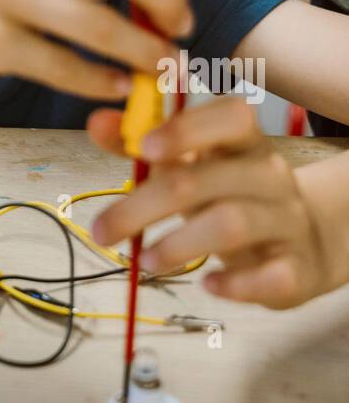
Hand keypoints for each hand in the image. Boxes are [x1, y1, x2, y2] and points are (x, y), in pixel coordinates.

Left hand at [88, 96, 335, 308]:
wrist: (305, 244)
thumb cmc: (231, 196)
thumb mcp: (193, 166)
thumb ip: (143, 145)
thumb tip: (97, 123)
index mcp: (244, 142)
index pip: (230, 117)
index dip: (187, 129)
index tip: (143, 148)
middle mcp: (269, 175)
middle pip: (207, 179)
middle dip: (146, 204)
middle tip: (102, 230)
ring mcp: (287, 221)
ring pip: (233, 224)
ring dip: (178, 244)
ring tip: (144, 261)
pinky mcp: (297, 269)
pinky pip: (271, 276)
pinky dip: (236, 285)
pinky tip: (208, 285)